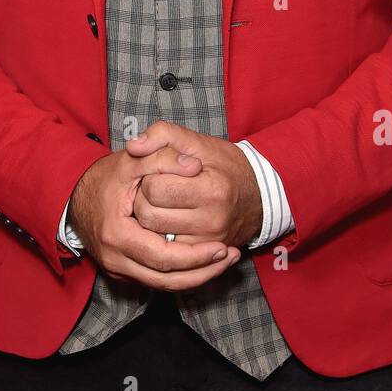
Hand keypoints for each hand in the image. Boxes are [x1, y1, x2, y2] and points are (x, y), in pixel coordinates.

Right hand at [67, 145, 240, 290]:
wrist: (74, 195)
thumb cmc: (104, 178)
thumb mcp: (132, 161)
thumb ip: (163, 157)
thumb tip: (194, 166)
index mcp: (117, 234)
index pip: (163, 257)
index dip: (195, 255)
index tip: (222, 246)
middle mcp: (115, 259)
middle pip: (166, 279)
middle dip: (202, 271)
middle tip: (230, 256)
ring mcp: (117, 269)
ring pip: (163, 285)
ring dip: (196, 277)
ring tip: (225, 262)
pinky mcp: (124, 271)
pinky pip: (156, 280)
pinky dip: (181, 275)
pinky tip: (204, 263)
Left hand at [125, 122, 262, 248]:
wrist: (257, 196)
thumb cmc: (224, 165)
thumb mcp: (196, 141)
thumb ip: (162, 134)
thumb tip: (134, 146)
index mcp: (210, 189)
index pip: (154, 188)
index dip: (149, 176)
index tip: (160, 172)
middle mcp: (211, 220)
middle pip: (149, 215)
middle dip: (144, 199)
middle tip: (157, 188)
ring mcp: (207, 242)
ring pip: (153, 235)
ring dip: (149, 219)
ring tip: (162, 204)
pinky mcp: (204, 255)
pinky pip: (165, 250)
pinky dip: (161, 234)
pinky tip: (170, 219)